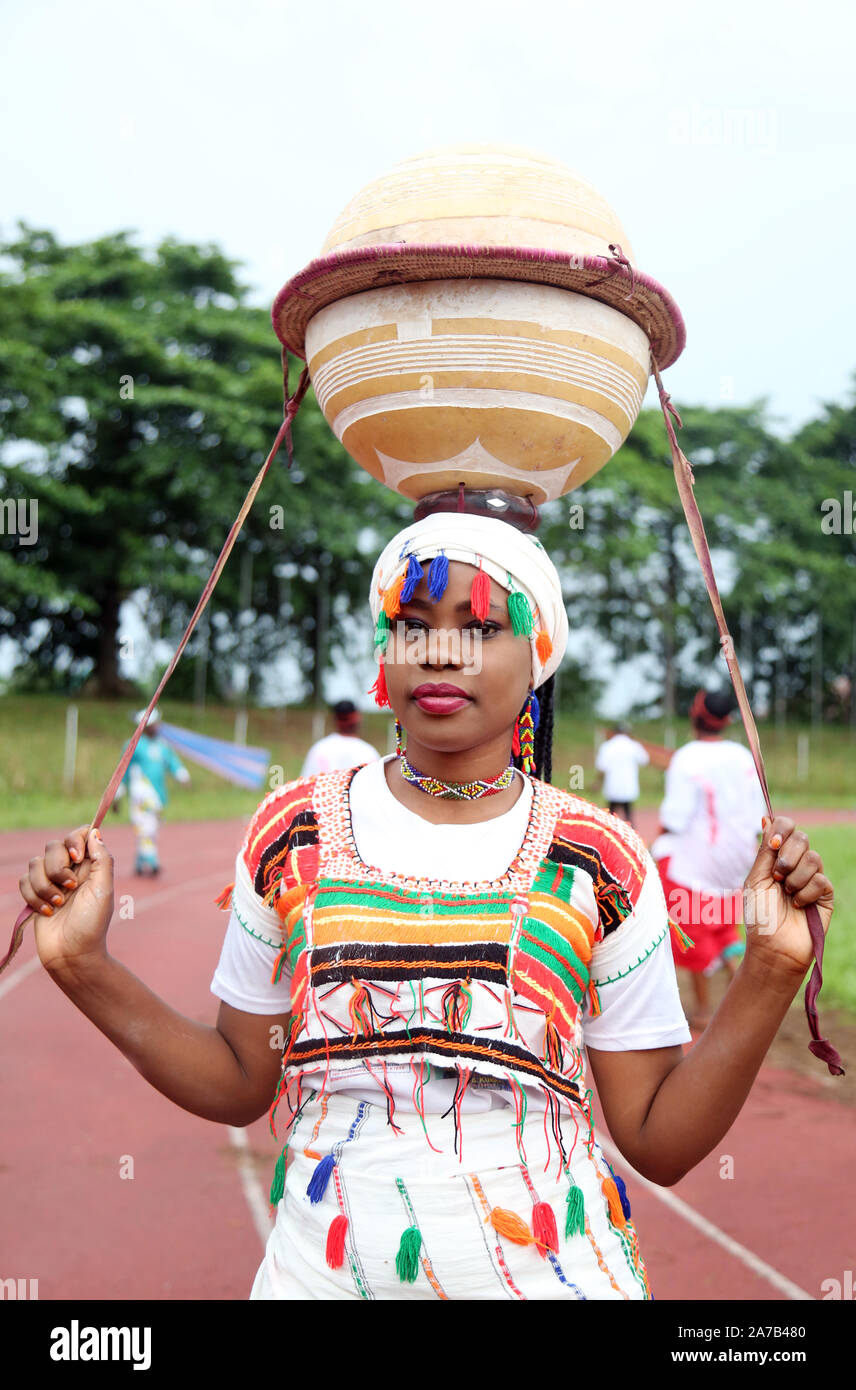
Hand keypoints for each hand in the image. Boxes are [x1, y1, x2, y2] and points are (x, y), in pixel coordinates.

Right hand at [19, 827, 114, 974]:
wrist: (71, 954)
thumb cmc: (92, 924)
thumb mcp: (104, 889)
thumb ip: (102, 858)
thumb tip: (95, 831)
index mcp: (90, 865)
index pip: (80, 834)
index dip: (75, 840)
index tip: (77, 858)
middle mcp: (70, 870)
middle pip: (53, 846)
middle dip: (58, 868)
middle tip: (69, 888)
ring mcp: (51, 882)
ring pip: (35, 863)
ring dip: (45, 886)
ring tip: (58, 905)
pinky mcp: (35, 895)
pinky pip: (24, 881)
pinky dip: (34, 897)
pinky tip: (46, 912)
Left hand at [743, 817, 833, 978]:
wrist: (773, 947)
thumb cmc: (759, 916)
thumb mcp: (755, 880)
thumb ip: (763, 851)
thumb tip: (766, 818)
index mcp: (776, 857)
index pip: (786, 827)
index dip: (782, 829)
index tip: (772, 845)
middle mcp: (795, 864)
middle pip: (802, 837)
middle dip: (787, 856)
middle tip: (777, 878)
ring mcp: (811, 878)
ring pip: (814, 858)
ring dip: (795, 878)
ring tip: (786, 894)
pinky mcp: (825, 894)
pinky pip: (820, 880)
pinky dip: (805, 893)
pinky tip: (798, 905)